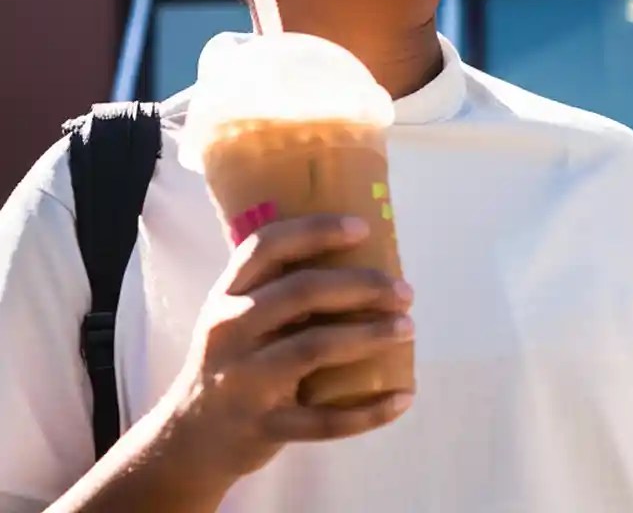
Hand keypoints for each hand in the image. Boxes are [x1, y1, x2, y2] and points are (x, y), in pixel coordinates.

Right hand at [155, 214, 415, 486]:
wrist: (191, 438)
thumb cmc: (235, 362)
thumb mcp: (238, 319)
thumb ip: (280, 291)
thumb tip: (363, 261)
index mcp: (228, 296)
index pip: (267, 247)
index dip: (315, 231)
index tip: (363, 228)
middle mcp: (230, 331)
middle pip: (301, 293)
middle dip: (361, 286)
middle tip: (404, 291)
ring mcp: (244, 380)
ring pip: (313, 348)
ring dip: (369, 336)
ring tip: (407, 328)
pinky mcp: (264, 426)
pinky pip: (324, 420)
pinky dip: (369, 412)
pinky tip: (404, 397)